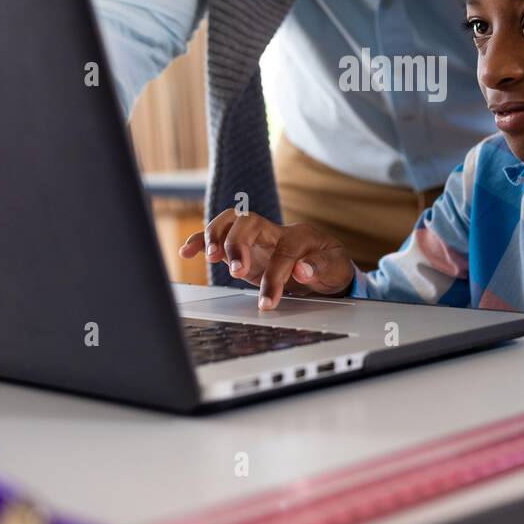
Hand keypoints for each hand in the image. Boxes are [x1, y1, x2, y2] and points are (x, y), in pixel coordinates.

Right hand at [179, 209, 353, 310]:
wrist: (326, 263)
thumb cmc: (330, 264)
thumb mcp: (336, 267)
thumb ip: (320, 267)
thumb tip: (302, 269)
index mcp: (300, 236)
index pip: (282, 252)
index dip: (274, 277)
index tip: (268, 302)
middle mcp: (275, 231)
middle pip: (250, 222)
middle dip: (239, 244)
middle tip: (236, 271)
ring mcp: (257, 237)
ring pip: (231, 222)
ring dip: (217, 237)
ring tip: (211, 256)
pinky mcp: (244, 247)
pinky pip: (219, 237)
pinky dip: (201, 241)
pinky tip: (187, 251)